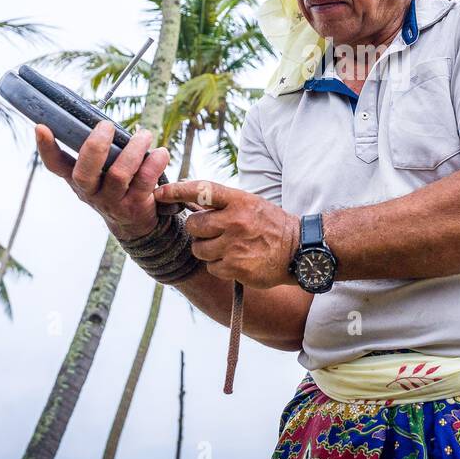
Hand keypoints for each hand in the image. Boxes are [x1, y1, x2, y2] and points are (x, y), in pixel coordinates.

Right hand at [35, 121, 170, 240]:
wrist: (134, 224)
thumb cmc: (114, 186)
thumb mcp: (99, 173)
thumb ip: (97, 153)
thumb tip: (101, 120)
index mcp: (77, 180)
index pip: (56, 165)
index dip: (47, 148)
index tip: (41, 127)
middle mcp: (91, 192)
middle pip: (85, 173)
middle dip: (95, 146)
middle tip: (107, 125)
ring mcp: (112, 201)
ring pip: (119, 175)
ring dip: (133, 150)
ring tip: (144, 134)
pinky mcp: (135, 206)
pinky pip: (145, 182)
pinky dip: (154, 163)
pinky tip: (161, 152)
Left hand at [153, 180, 298, 288]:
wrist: (299, 250)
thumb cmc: (271, 225)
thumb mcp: (251, 204)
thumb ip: (223, 204)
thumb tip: (189, 202)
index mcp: (239, 201)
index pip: (201, 191)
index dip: (177, 191)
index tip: (160, 193)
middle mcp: (236, 221)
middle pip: (194, 225)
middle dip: (198, 230)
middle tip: (214, 232)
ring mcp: (235, 245)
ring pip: (199, 249)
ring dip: (207, 250)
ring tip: (227, 248)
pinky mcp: (237, 267)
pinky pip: (211, 267)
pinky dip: (219, 266)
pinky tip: (236, 261)